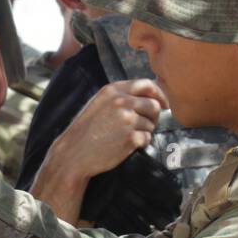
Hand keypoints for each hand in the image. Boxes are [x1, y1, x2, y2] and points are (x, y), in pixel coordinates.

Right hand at [50, 79, 167, 180]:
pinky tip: (125, 145)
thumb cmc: (86, 130)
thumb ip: (121, 96)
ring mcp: (126, 119)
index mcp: (113, 90)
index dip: (159, 94)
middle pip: (154, 105)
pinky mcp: (130, 137)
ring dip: (144, 131)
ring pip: (151, 124)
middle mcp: (121, 102)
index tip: (162, 104)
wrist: (74, 153)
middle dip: (153, 117)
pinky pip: (147, 138)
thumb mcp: (99, 104)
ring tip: (126, 136)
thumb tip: (150, 96)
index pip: (146, 84)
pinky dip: (140, 143)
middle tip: (145, 125)